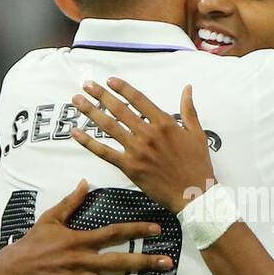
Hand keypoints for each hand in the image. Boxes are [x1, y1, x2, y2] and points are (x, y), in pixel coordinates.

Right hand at [0, 180, 173, 274]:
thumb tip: (85, 182)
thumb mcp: (50, 218)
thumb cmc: (31, 243)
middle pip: (118, 262)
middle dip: (145, 263)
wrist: (9, 270)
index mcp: (79, 240)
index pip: (113, 233)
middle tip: (168, 263)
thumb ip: (71, 202)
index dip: (136, 230)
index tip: (157, 229)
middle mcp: (81, 261)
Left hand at [71, 77, 215, 213]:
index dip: (122, 88)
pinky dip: (89, 142)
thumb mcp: (197, 134)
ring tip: (77, 101)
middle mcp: (148, 133)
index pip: (139, 99)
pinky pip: (105, 152)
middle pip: (119, 109)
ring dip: (91, 111)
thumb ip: (189, 110)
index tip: (109, 80)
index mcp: (165, 123)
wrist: (194, 194)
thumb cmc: (197, 165)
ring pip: (109, 126)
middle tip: (86, 85)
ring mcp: (137, 150)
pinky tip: (76, 132)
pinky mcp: (130, 167)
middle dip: (100, 95)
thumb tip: (187, 89)